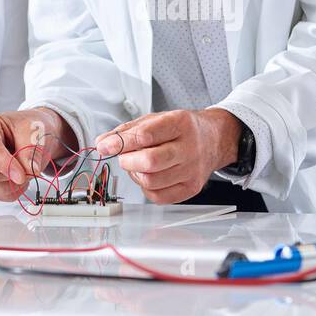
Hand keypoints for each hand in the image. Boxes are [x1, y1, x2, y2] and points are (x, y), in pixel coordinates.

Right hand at [0, 108, 77, 200]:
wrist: (34, 134)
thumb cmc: (31, 127)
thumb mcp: (36, 131)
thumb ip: (31, 151)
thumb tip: (29, 171)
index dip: (5, 164)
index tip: (22, 175)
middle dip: (15, 175)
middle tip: (32, 167)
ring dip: (16, 184)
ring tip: (26, 169)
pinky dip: (14, 190)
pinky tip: (20, 177)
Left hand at [95, 108, 241, 204]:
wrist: (213, 140)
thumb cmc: (181, 129)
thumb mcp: (156, 119)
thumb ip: (127, 130)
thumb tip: (102, 143)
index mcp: (180, 123)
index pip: (146, 135)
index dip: (120, 143)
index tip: (105, 146)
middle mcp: (189, 147)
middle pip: (150, 162)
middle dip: (128, 161)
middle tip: (124, 157)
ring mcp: (192, 170)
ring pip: (151, 182)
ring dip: (136, 174)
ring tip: (139, 165)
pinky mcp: (191, 188)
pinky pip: (158, 197)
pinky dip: (146, 188)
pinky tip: (149, 175)